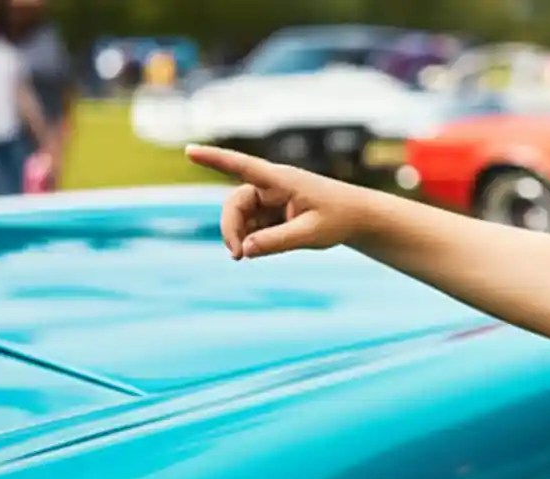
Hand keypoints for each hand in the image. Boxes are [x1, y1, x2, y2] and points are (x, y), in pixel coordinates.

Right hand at [186, 144, 366, 260]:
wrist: (359, 218)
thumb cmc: (339, 218)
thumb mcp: (310, 233)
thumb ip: (277, 241)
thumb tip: (245, 250)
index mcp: (281, 180)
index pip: (242, 166)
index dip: (214, 159)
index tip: (189, 151)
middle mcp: (272, 186)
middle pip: (236, 203)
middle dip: (230, 228)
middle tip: (237, 255)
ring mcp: (272, 199)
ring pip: (242, 217)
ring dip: (240, 236)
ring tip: (245, 256)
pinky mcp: (274, 212)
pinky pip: (253, 226)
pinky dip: (252, 239)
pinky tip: (262, 249)